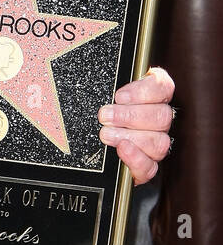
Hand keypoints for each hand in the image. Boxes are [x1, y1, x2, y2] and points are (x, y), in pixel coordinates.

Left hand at [98, 65, 173, 184]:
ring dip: (131, 137)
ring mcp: (153, 145)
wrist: (80, 149)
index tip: (119, 96)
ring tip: (106, 134)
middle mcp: (156, 121)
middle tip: (105, 116)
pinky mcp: (145, 167)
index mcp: (150, 97)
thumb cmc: (92, 115)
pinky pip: (151, 168)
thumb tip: (98, 76)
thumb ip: (106, 86)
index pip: (163, 87)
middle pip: (162, 116)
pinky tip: (122, 150)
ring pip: (160, 142)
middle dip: (130, 116)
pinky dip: (137, 159)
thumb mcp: (97, 94)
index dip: (144, 91)